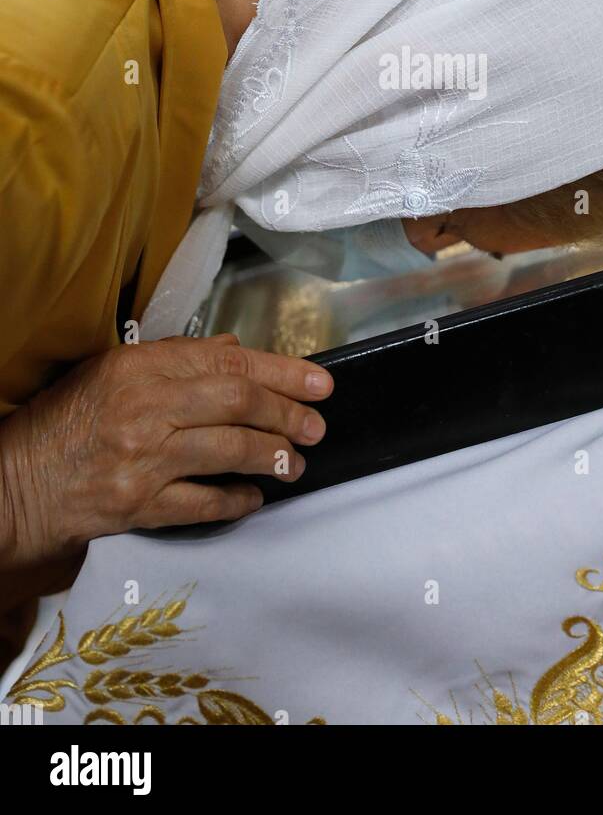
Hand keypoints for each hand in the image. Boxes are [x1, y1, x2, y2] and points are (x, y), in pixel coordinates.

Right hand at [0, 334, 332, 576]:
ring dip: (272, 456)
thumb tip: (233, 350)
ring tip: (295, 461)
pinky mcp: (139, 506)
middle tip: (315, 424)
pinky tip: (254, 496)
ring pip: (229, 451)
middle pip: (238, 403)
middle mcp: (145, 409)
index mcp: (140, 367)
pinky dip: (237, 499)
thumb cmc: (66, 422)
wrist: (17, 484)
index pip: (228, 362)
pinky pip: (204, 502)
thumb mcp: (113, 369)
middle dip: (288, 413)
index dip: (282, 371)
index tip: (318, 383)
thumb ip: (177, 358)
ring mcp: (143, 460)